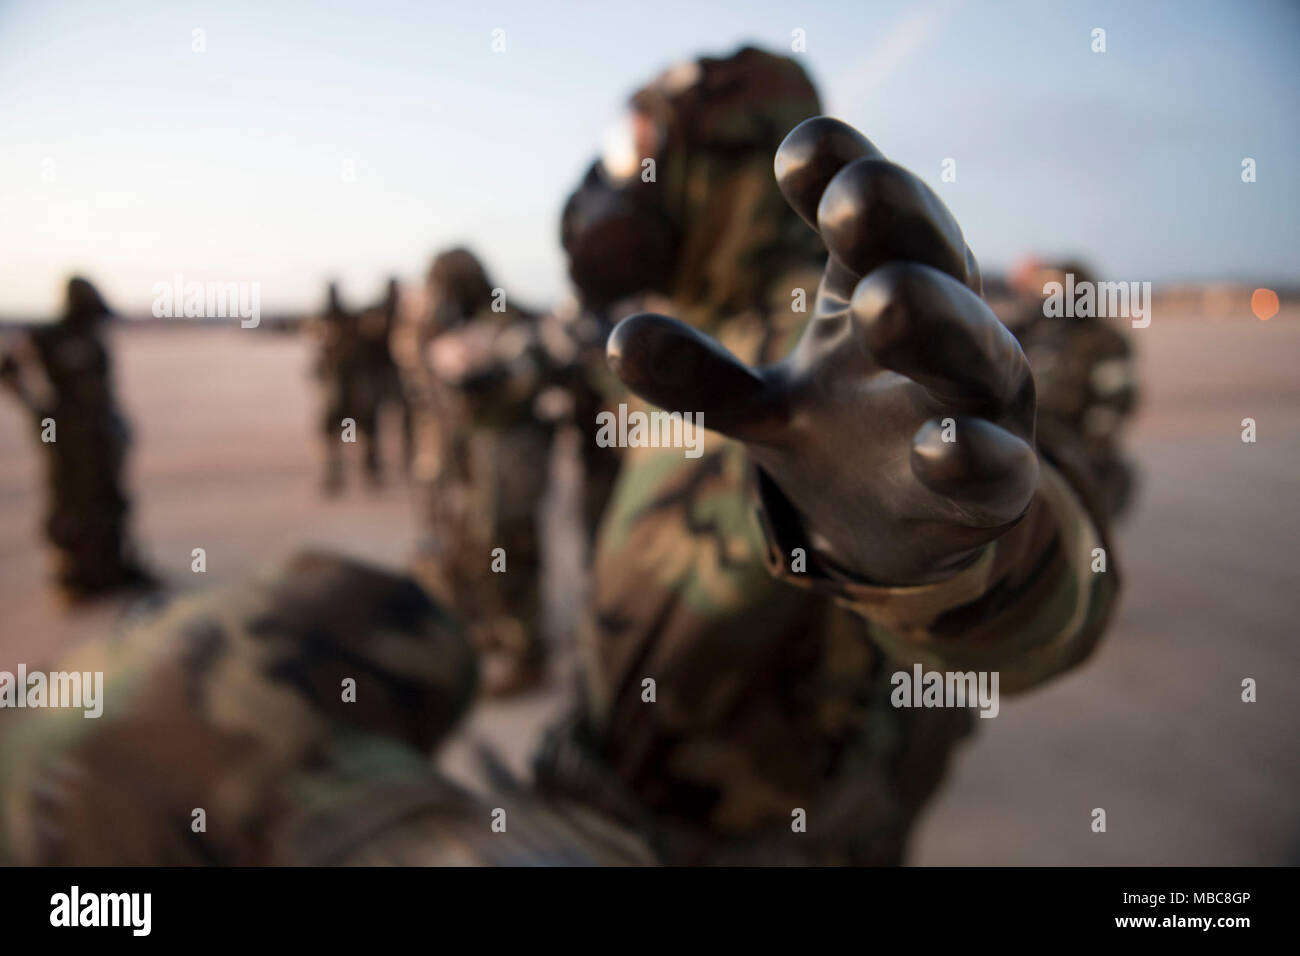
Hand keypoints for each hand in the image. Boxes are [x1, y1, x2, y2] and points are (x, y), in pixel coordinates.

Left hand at [606, 117, 1037, 584]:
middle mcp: (940, 332)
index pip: (868, 216)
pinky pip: (996, 468)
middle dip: (897, 222)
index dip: (840, 173)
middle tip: (849, 198)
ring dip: (936, 323)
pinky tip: (936, 449)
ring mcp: (978, 408)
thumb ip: (701, 376)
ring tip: (881, 302)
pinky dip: (971, 455)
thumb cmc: (838, 432)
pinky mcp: (995, 489)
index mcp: (878, 290)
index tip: (798, 148)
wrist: (906, 528)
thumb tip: (619, 339)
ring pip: (975, 355)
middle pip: (931, 263)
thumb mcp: (759, 403)